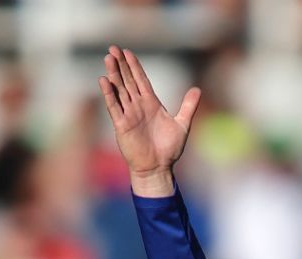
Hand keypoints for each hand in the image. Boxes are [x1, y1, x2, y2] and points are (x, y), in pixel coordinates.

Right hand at [98, 46, 201, 196]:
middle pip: (128, 81)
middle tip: (113, 48)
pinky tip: (104, 81)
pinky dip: (109, 94)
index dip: (134, 66)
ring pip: (119, 90)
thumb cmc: (169, 149)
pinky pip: (114, 107)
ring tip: (108, 58)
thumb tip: (197, 89)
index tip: (128, 52)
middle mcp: (138, 106)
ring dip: (113, 74)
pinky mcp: (122, 125)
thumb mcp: (182, 125)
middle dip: (121, 65)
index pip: (141, 80)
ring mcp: (129, 114)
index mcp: (152, 104)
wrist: (159, 167)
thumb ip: (188, 107)